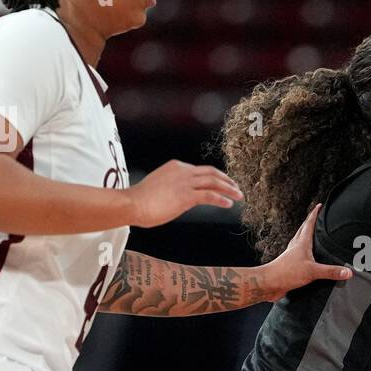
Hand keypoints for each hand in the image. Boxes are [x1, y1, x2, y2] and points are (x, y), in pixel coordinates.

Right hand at [127, 161, 243, 227]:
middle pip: (211, 173)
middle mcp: (183, 171)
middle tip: (236, 188)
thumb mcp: (159, 187)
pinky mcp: (186, 195)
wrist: (132, 204)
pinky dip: (221, 199)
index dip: (215, 177)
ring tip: (239, 196)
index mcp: (176, 166)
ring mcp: (185, 182)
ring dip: (229, 189)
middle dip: (226, 180)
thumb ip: (172, 187)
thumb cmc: (140, 200)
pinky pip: (209, 195)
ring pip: (214, 182)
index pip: (201, 170)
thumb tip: (180, 197)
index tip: (224, 184)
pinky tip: (228, 204)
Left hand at [260, 203, 351, 299]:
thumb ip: (331, 271)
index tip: (319, 205)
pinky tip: (308, 257)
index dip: (314, 214)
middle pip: (303, 230)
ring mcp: (292, 256)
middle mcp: (296, 247)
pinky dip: (304, 252)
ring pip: (299, 241)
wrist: (269, 284)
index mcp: (301, 243)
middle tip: (316, 216)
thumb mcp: (313, 271)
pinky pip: (298, 255)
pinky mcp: (290, 266)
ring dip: (305, 235)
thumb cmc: (285, 273)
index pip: (309, 224)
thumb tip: (347, 271)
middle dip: (310, 222)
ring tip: (312, 234)